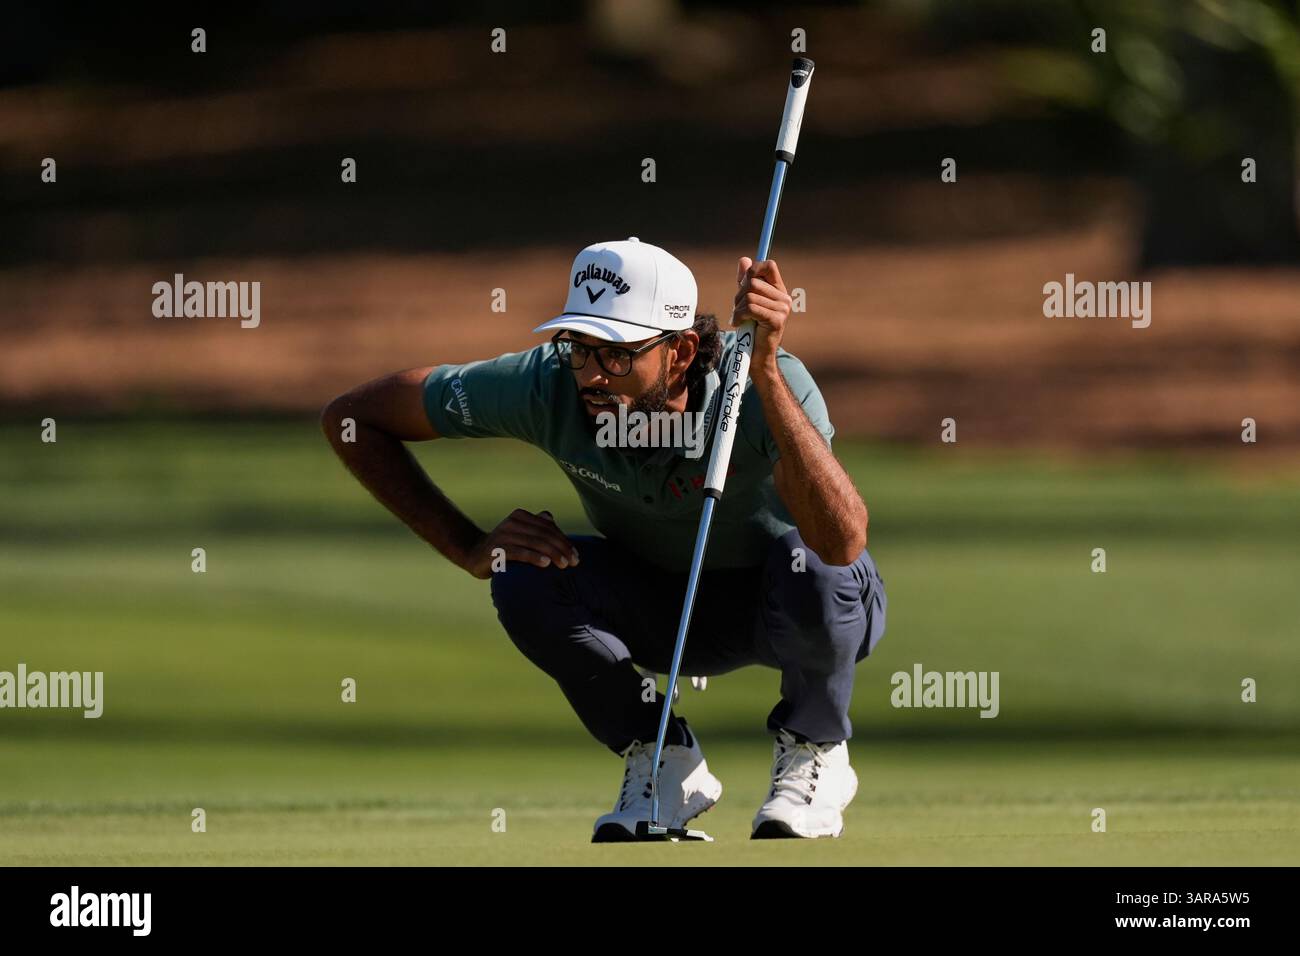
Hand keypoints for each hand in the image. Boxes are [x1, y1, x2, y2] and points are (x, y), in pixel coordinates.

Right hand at [464, 509, 579, 578]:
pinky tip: (546, 564)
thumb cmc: (502, 545)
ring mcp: (504, 535)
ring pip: (535, 543)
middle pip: (544, 535)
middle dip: (562, 548)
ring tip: (564, 564)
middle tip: (574, 562)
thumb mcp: (519, 533)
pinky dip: (534, 557)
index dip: (564, 540)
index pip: (549, 528)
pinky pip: (519, 552)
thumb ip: (535, 525)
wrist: (474, 554)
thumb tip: (549, 516)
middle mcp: (512, 522)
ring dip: (553, 553)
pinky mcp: (496, 549)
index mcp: (520, 516)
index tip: (576, 556)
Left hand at [731, 257, 791, 370]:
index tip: (744, 282)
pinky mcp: (776, 320)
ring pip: (749, 296)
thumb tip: (744, 260)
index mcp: (779, 290)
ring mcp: (782, 309)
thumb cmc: (751, 328)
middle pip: (753, 282)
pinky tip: (739, 324)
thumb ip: (745, 281)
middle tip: (738, 310)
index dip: (753, 270)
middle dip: (739, 295)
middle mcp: (784, 298)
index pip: (769, 265)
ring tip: (740, 319)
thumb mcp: (746, 301)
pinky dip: (739, 316)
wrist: (757, 356)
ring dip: (737, 308)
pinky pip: (750, 308)